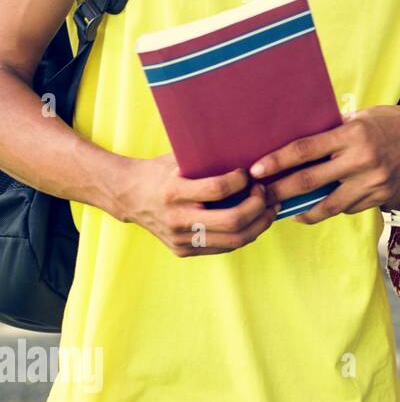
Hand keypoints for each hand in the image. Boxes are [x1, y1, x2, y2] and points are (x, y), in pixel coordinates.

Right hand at [111, 155, 276, 256]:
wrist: (128, 196)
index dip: (241, 181)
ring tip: (269, 209)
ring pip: (234, 240)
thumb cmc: (160, 171)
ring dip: (259, 225)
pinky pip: (224, 247)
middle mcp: (176, 218)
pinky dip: (244, 234)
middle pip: (233, 221)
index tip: (249, 173)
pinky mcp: (183, 250)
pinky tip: (254, 221)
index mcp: (173, 192)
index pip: (218, 189)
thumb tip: (247, 151)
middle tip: (267, 193)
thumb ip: (208, 158)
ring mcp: (180, 238)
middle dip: (259, 207)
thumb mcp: (178, 158)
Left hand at [251, 105, 399, 224]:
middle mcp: (361, 160)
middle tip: (259, 197)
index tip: (255, 171)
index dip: (277, 162)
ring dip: (302, 211)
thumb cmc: (385, 123)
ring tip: (286, 211)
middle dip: (279, 192)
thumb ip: (331, 133)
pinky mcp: (381, 197)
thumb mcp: (358, 119)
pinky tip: (322, 205)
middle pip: (309, 182)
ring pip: (327, 205)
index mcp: (352, 135)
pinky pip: (348, 208)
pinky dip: (332, 207)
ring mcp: (372, 182)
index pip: (305, 150)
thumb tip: (294, 148)